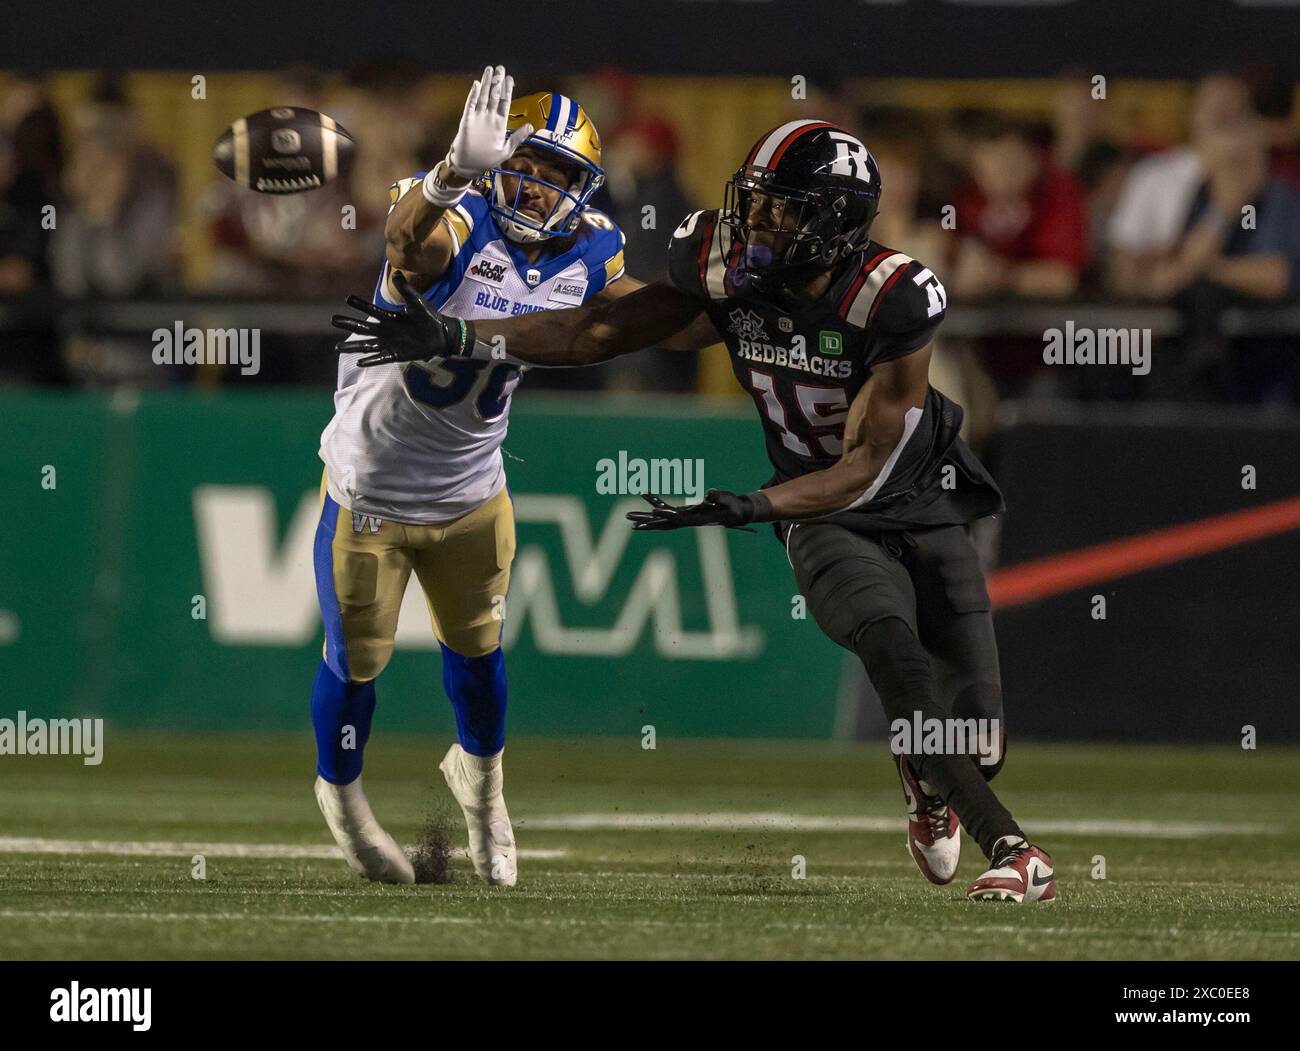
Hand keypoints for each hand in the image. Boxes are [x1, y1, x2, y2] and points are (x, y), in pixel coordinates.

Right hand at [332, 271, 472, 366]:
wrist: (442, 335)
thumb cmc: (429, 317)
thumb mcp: (416, 302)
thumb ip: (405, 289)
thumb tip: (397, 273)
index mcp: (390, 317)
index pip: (371, 310)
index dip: (360, 304)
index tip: (347, 298)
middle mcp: (386, 330)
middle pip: (363, 327)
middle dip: (348, 323)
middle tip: (333, 320)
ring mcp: (390, 343)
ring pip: (366, 345)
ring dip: (352, 346)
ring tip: (337, 347)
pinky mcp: (396, 355)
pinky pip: (380, 358)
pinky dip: (370, 360)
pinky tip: (358, 362)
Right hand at [446, 65, 533, 179]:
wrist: (469, 167)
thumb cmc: (487, 160)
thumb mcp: (506, 149)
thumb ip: (517, 137)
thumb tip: (531, 126)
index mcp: (499, 123)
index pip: (505, 103)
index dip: (508, 90)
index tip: (510, 78)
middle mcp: (489, 118)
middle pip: (494, 96)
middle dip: (497, 82)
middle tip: (500, 68)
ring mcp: (478, 118)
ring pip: (483, 97)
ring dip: (486, 83)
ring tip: (490, 70)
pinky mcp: (467, 121)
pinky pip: (470, 105)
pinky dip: (473, 95)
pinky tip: (477, 84)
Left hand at [626, 491, 757, 531]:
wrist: (737, 513)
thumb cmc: (733, 506)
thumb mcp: (727, 500)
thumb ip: (718, 497)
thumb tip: (708, 493)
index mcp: (695, 519)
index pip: (676, 518)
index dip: (665, 516)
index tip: (653, 513)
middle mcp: (686, 521)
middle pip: (661, 522)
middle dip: (645, 520)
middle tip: (627, 518)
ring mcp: (684, 517)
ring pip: (660, 518)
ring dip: (645, 517)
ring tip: (628, 517)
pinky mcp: (684, 513)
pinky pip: (666, 510)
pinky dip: (655, 505)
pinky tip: (645, 502)